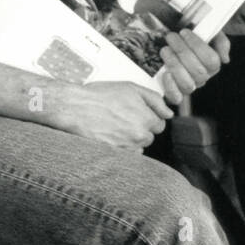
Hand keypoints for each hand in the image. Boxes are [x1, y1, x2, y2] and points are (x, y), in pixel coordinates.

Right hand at [52, 80, 172, 149]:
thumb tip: (169, 113)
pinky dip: (120, 149)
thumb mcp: (131, 88)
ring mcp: (126, 148)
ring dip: (130, 140)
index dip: (149, 117)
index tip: (137, 113)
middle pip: (149, 137)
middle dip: (140, 129)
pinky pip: (124, 156)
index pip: (159, 125)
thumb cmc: (100, 96)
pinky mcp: (113, 156)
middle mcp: (138, 137)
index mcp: (146, 119)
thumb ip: (155, 100)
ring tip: (114, 127)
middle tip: (123, 118)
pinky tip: (109, 136)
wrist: (75, 107)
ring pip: (137, 148)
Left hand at [157, 29, 227, 104]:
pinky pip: (176, 97)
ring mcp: (189, 86)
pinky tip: (165, 73)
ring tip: (165, 49)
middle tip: (171, 36)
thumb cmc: (191, 36)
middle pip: (198, 71)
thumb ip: (220, 42)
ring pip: (187, 84)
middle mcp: (203, 78)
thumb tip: (225, 59)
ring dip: (174, 64)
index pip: (212, 60)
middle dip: (182, 51)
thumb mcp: (209, 32)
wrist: (173, 39)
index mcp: (213, 65)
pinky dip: (171, 86)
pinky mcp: (174, 93)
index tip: (184, 32)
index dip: (197, 45)